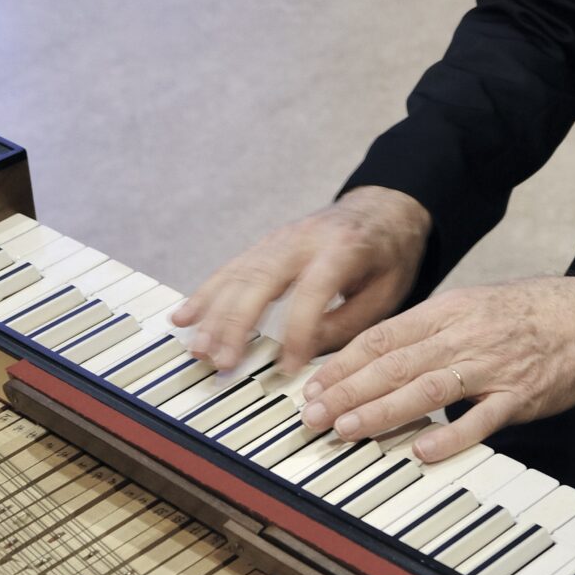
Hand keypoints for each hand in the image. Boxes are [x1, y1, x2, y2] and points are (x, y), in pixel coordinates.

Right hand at [169, 187, 431, 376]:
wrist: (385, 207)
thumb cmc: (390, 254)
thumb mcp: (388, 292)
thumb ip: (349, 323)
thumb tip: (306, 354)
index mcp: (343, 248)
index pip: (313, 291)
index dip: (298, 332)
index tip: (288, 368)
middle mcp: (304, 239)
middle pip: (261, 279)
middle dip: (237, 323)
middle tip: (222, 362)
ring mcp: (280, 239)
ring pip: (238, 274)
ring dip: (214, 314)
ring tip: (199, 349)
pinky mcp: (266, 245)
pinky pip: (231, 269)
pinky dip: (206, 294)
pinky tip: (185, 317)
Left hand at [300, 275, 574, 460]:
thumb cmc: (533, 312)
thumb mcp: (476, 304)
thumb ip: (431, 328)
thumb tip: (382, 354)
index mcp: (450, 309)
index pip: (384, 336)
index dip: (344, 363)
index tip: (314, 386)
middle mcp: (466, 334)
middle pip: (396, 363)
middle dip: (348, 391)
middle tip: (312, 416)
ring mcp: (493, 367)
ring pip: (428, 388)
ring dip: (382, 410)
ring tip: (346, 430)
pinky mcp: (521, 396)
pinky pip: (481, 419)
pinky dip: (451, 435)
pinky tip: (421, 450)